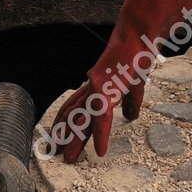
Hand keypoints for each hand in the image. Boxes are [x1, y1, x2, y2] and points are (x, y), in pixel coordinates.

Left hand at [47, 41, 148, 162]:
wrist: (138, 33)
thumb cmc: (137, 52)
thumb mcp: (135, 81)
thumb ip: (130, 100)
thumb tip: (130, 116)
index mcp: (97, 84)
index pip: (77, 105)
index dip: (69, 120)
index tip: (63, 134)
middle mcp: (92, 87)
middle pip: (74, 115)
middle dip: (64, 134)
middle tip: (54, 152)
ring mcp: (97, 88)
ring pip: (82, 119)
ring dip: (75, 140)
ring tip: (68, 158)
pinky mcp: (107, 89)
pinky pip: (101, 118)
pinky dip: (100, 136)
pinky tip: (100, 150)